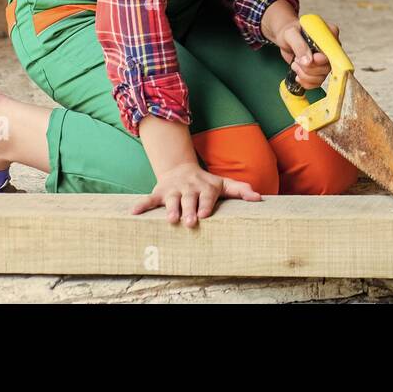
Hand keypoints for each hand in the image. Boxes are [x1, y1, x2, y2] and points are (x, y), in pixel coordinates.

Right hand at [130, 162, 261, 226]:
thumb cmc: (206, 183)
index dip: (206, 205)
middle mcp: (188, 188)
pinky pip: (148, 199)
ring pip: (170, 200)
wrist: (180, 169)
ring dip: (170, 209)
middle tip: (190, 222)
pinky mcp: (158, 193)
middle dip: (189, 209)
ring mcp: (173, 191)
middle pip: (189, 200)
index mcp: (205, 187)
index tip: (205, 214)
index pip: (207, 196)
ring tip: (171, 220)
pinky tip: (133, 213)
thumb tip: (259, 198)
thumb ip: (240, 190)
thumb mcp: (223, 183)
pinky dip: (141, 206)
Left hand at [275, 18, 340, 91]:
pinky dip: (305, 82)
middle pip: (327, 67)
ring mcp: (326, 61)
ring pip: (321, 77)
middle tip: (297, 60)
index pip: (334, 50)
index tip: (313, 58)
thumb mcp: (291, 34)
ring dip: (305, 75)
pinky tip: (298, 74)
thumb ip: (300, 45)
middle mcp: (330, 49)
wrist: (285, 39)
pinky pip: (317, 83)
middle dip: (309, 68)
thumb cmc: (290, 32)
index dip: (324, 58)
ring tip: (295, 64)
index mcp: (329, 34)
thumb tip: (308, 61)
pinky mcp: (320, 70)